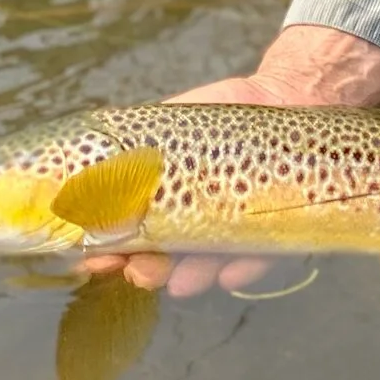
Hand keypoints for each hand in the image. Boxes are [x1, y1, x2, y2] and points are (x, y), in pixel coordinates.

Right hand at [75, 25, 379, 296]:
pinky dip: (247, 266)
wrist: (290, 95)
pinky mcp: (275, 228)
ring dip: (192, 275)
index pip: (128, 235)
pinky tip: (232, 273)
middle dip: (150, 270)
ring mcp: (234, 228)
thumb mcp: (172, 124)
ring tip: (180, 283)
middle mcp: (196, 222)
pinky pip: (262, 254)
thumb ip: (136, 150)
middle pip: (167, 257)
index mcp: (162, 202)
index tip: (93, 261)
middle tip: (141, 273)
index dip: (106, 251)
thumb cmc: (223, 116)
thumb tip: (90, 172)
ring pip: (210, 262)